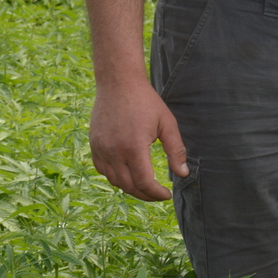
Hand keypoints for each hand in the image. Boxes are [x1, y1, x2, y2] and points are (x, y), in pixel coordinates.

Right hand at [89, 80, 187, 200]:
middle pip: (129, 186)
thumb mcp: (167, 123)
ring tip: (144, 185)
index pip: (144, 183)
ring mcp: (101, 149)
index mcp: (133, 147)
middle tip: (158, 194)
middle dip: (145, 195)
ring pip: (114, 181)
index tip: (167, 194)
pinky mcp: (94, 144)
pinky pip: (102, 170)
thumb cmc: (146, 101)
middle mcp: (114, 152)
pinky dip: (114, 176)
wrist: (118, 82)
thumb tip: (184, 174)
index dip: (156, 194)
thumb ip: (176, 150)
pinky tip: (126, 173)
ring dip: (130, 187)